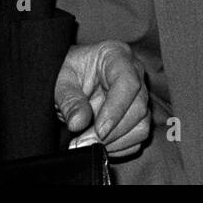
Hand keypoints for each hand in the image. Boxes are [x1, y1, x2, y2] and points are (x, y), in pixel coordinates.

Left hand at [54, 40, 150, 156]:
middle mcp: (134, 74)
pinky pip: (137, 137)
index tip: (98, 130)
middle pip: (139, 107)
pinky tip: (97, 143)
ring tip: (87, 144)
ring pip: (142, 125)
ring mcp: (138, 95)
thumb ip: (69, 100)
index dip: (116, 109)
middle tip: (82, 142)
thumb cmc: (67, 71)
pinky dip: (118, 146)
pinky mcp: (137, 114)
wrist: (71, 78)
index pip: (129, 82)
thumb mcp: (60, 80)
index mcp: (117, 56)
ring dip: (115, 141)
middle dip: (112, 132)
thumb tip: (79, 122)